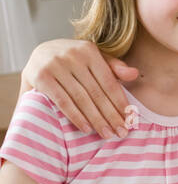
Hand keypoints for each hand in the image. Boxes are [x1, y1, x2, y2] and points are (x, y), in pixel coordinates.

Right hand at [21, 40, 139, 139]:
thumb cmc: (72, 60)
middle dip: (110, 115)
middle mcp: (73, 55)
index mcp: (89, 50)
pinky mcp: (41, 77)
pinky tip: (86, 128)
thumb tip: (134, 74)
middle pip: (96, 92)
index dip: (120, 102)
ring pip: (81, 98)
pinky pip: (62, 101)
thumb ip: (112, 66)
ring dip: (96, 119)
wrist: (38, 55)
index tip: (129, 120)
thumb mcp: (92, 58)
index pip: (109, 81)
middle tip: (121, 132)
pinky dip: (75, 116)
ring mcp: (56, 65)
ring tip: (106, 133)